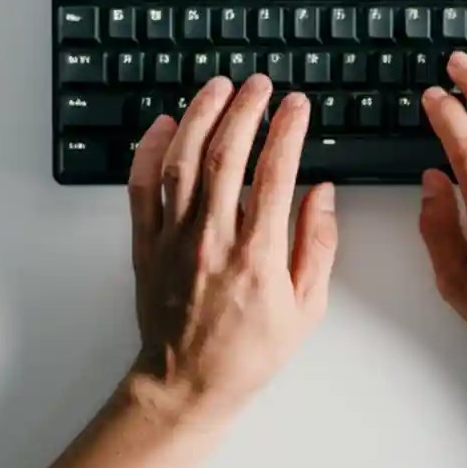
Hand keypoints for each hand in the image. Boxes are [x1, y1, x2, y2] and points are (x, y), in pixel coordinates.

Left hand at [127, 75, 338, 420]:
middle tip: (260, 84)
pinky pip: (142, 186)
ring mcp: (173, 237)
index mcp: (257, 254)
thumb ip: (318, 246)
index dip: (288, 130)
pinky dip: (150, 149)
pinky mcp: (145, 242)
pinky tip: (164, 124)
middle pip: (226, 154)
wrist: (186, 383)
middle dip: (245, 109)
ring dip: (200, 115)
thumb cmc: (247, 352)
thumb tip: (324, 195)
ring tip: (218, 86)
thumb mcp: (306, 308)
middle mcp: (212, 238)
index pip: (276, 173)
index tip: (298, 105)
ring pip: (183, 160)